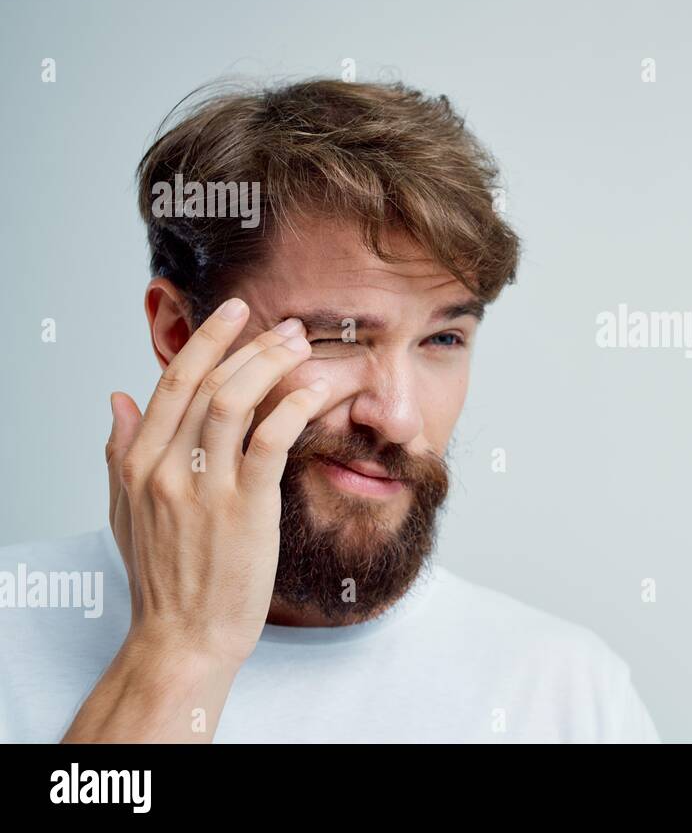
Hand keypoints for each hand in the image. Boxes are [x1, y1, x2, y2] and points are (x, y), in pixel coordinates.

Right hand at [104, 298, 327, 669]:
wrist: (184, 638)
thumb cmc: (164, 578)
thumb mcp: (125, 512)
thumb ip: (121, 453)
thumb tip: (118, 398)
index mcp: (137, 464)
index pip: (173, 383)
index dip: (206, 341)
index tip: (234, 311)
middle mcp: (166, 470)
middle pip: (209, 383)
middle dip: (251, 344)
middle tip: (288, 327)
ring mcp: (205, 489)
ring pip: (236, 401)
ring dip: (272, 364)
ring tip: (303, 348)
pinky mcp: (245, 509)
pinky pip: (270, 440)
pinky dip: (293, 406)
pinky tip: (314, 389)